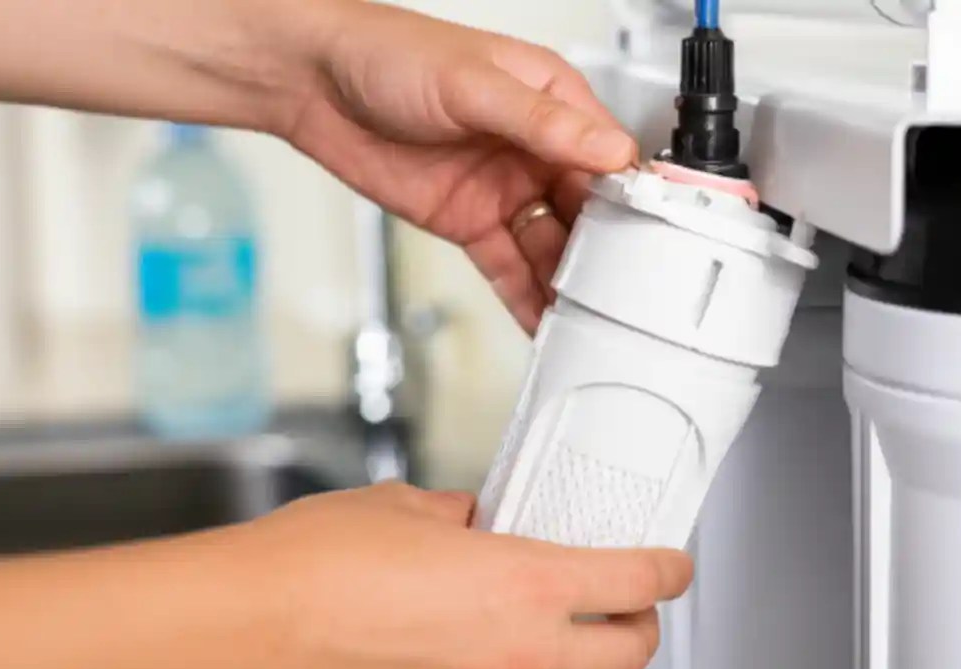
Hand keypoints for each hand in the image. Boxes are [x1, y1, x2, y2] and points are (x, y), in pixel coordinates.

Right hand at [239, 483, 692, 668]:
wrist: (252, 631)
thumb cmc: (317, 566)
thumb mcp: (407, 508)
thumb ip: (462, 517)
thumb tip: (475, 522)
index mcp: (526, 584)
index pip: (637, 582)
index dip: (670, 570)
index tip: (673, 564)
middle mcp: (520, 654)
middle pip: (628, 654)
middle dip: (641, 627)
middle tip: (629, 602)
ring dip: (585, 666)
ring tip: (565, 635)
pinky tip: (501, 668)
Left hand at [278, 2, 637, 331]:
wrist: (314, 83)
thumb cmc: (390, 54)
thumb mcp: (475, 85)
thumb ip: (543, 124)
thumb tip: (609, 149)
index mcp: (552, 102)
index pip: (608, 160)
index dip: (629, 202)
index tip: (647, 242)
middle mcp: (534, 149)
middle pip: (587, 212)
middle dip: (604, 254)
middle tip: (622, 297)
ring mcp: (503, 189)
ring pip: (551, 246)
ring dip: (569, 283)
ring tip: (590, 320)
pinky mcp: (470, 222)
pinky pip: (509, 267)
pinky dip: (527, 297)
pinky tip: (546, 320)